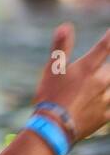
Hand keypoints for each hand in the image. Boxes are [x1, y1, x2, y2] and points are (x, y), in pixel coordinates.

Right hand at [34, 23, 109, 141]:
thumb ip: (60, 47)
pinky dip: (106, 105)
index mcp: (87, 68)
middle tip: (95, 73)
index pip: (105, 47)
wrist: (53, 127)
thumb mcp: (51, 70)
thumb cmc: (50, 96)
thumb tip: (66, 26)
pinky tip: (98, 106)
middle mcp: (101, 82)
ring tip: (91, 91)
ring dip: (106, 87)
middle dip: (106, 70)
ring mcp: (105, 100)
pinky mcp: (106, 116)